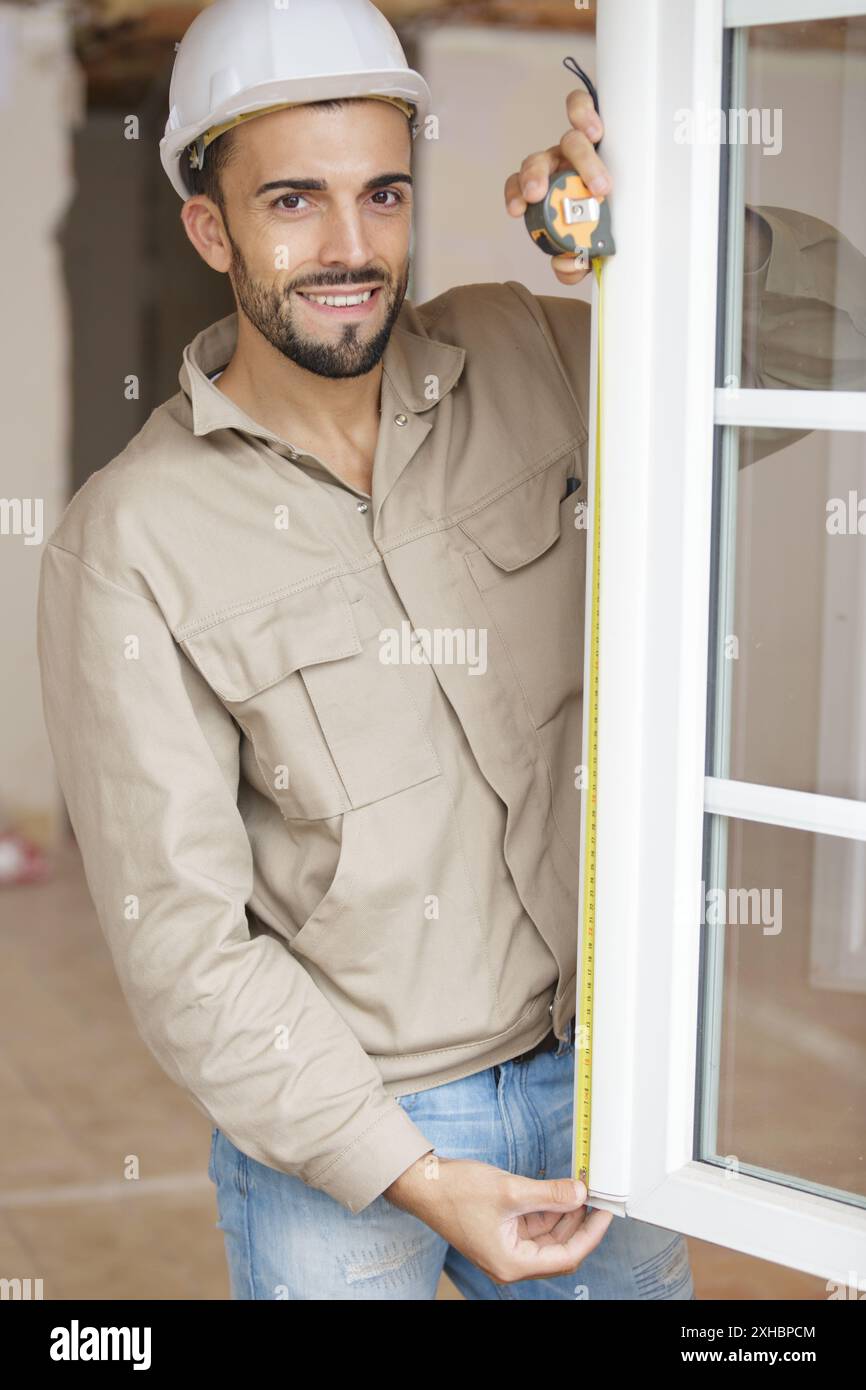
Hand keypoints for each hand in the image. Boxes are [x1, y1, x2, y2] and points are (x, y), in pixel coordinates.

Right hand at [384, 1153, 613, 1283]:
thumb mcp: (510, 1191)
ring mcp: (506, 1245)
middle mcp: (511, 1260)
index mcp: (512, 1263)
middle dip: (579, 1222)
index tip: (606, 1214)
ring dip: (564, 1212)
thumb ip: (549, 1195)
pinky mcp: (502, 1229)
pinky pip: (534, 1223)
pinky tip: (559, 1190)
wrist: (423, 1184)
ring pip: (548, 1234)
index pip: (565, 1256)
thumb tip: (580, 1195)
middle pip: (559, 1247)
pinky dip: (548, 1207)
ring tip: (581, 1189)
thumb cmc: (456, 1193)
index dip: (590, 1234)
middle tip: (598, 1198)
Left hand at [505, 88, 612, 286]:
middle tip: (540, 196)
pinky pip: (580, 108)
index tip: (519, 210)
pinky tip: (595, 132)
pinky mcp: (594, 128)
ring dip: (581, 161)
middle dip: (534, 177)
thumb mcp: (583, 252)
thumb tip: (565, 265)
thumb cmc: (598, 226)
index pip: (519, 185)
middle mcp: (556, 165)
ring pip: (569, 142)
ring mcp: (574, 146)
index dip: (515, 193)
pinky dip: (583, 114)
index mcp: (545, 189)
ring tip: (598, 186)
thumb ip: (571, 266)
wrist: (621, 210)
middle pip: (538, 162)